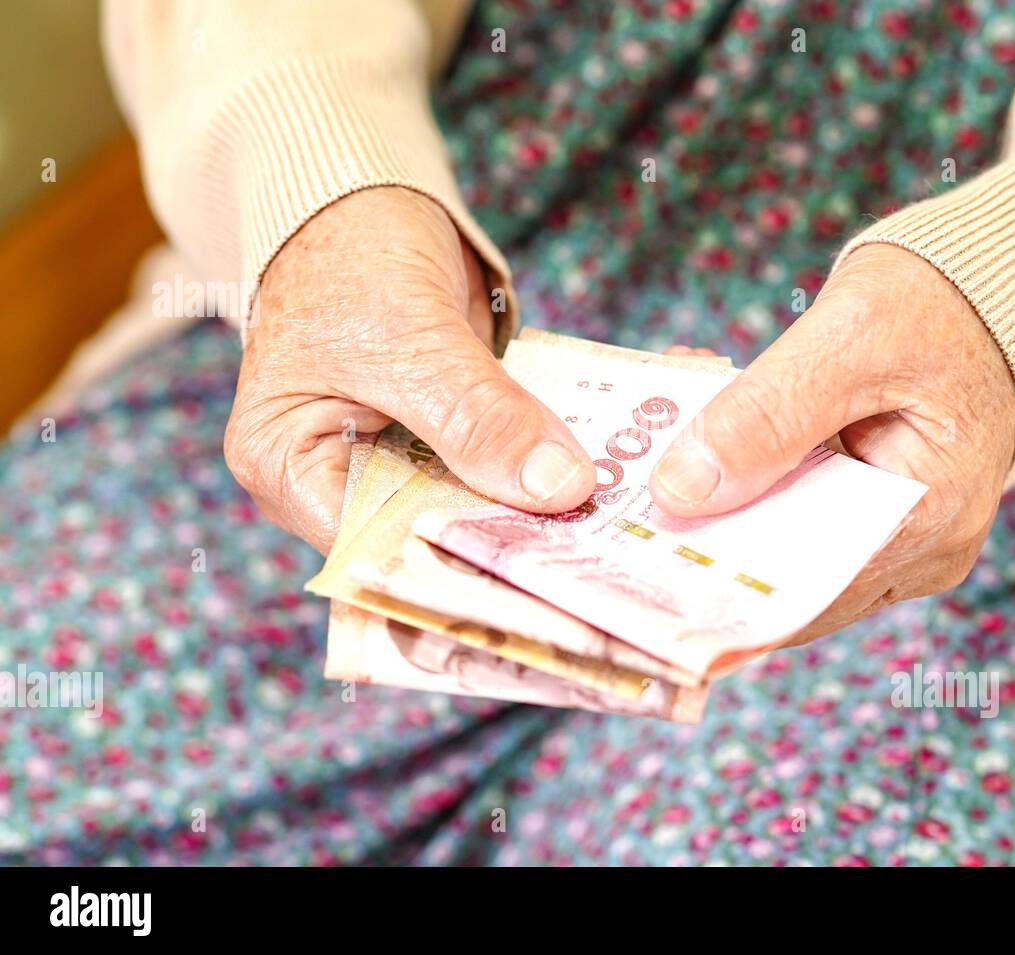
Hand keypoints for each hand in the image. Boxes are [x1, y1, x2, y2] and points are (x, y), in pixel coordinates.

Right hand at [224, 186, 594, 552]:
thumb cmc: (348, 255)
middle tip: (594, 561)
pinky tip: (594, 488)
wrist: (364, 200)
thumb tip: (557, 488)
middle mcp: (333, 485)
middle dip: (504, 546)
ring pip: (469, 508)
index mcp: (287, 472)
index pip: (375, 550)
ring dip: (532, 514)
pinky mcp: (441, 443)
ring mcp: (392, 465)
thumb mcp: (407, 338)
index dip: (453, 566)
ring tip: (607, 534)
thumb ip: (476, 417)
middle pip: (426, 539)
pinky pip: (492, 471)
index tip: (540, 575)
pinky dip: (535, 473)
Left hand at [648, 243, 1014, 641]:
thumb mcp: (850, 338)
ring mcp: (907, 542)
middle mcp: (924, 552)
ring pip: (790, 550)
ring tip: (664, 453)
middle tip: (635, 492)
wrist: (994, 292)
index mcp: (929, 521)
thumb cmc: (940, 305)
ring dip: (726, 506)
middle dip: (711, 536)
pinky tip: (710, 442)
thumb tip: (680, 492)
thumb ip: (767, 415)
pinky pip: (805, 520)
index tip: (639, 553)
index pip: (802, 593)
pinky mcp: (884, 519)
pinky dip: (755, 487)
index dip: (718, 582)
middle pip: (791, 579)